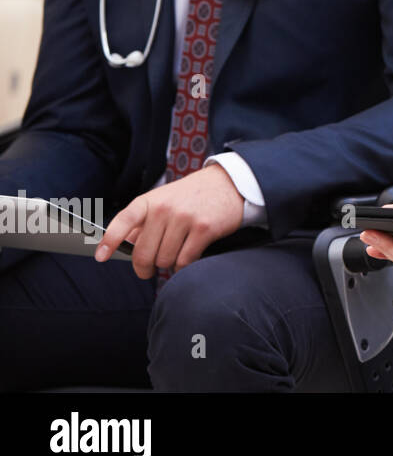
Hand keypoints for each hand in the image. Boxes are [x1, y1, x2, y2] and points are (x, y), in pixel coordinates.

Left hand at [94, 164, 244, 278]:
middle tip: (147, 271)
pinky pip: (185, 261)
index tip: (100, 257)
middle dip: (144, 268)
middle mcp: (165, 208)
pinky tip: (187, 257)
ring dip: (168, 264)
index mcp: (150, 200)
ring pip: (164, 259)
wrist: (229, 184)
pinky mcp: (204, 229)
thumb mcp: (164, 200)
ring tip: (175, 256)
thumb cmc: (193, 195)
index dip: (109, 240)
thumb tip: (127, 244)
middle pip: (143, 253)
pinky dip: (183, 266)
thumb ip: (144, 221)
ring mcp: (185, 218)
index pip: (124, 221)